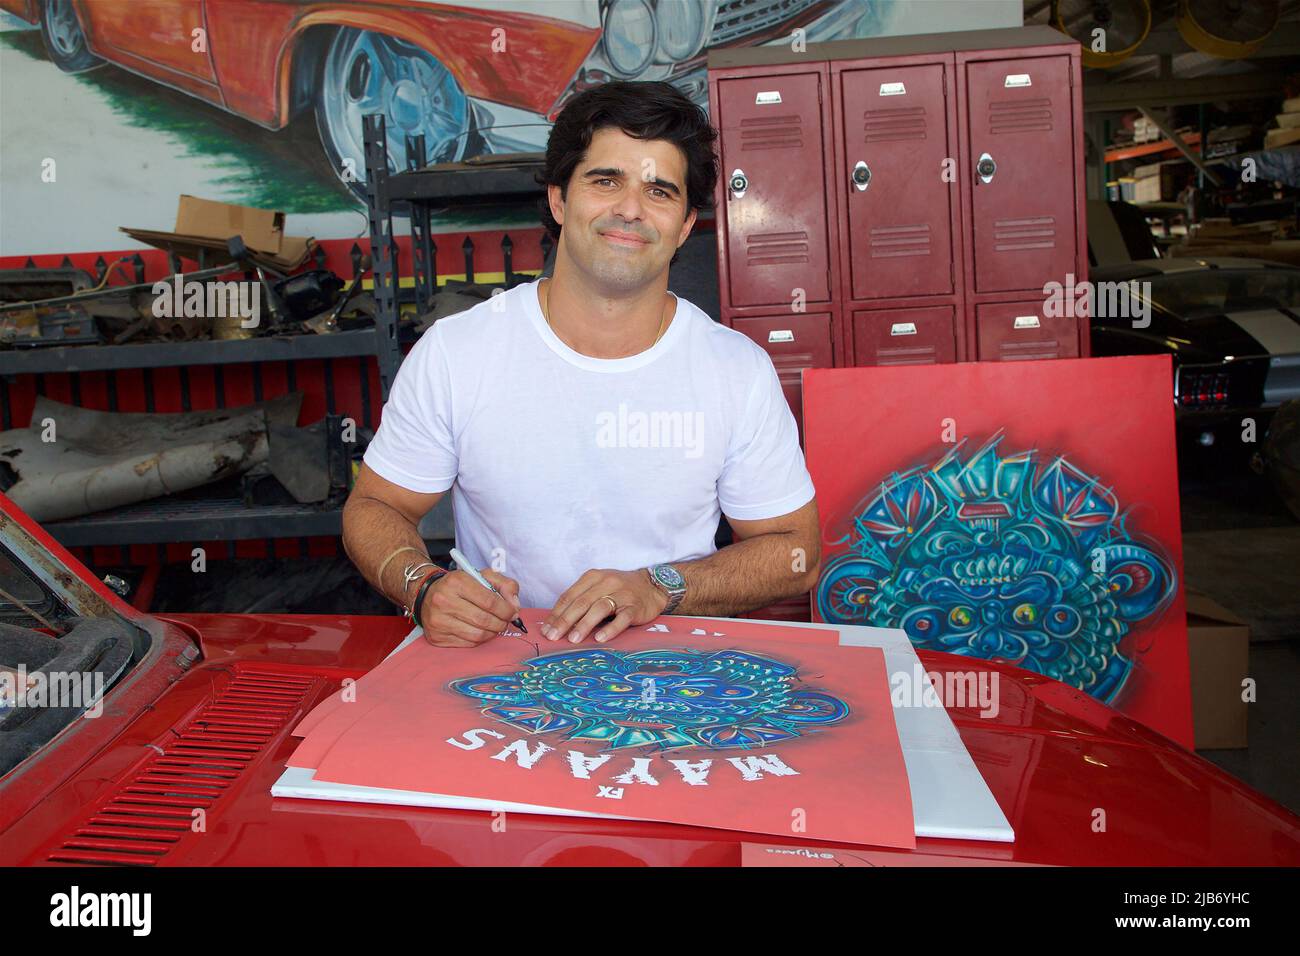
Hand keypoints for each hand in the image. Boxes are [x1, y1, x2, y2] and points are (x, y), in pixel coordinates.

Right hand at [419, 568, 521, 647]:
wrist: (427, 594)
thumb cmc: (460, 586)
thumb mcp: (483, 576)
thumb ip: (505, 585)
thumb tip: (515, 606)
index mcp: (457, 582)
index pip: (490, 601)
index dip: (507, 610)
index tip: (513, 613)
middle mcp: (444, 601)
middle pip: (484, 620)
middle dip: (501, 623)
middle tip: (505, 621)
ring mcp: (438, 621)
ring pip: (477, 635)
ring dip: (492, 633)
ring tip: (494, 626)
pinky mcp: (436, 637)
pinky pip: (467, 644)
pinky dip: (479, 639)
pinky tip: (480, 630)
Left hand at [541, 568, 669, 644]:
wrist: (652, 586)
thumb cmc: (620, 589)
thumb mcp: (599, 587)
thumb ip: (581, 600)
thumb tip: (557, 623)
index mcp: (593, 577)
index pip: (569, 596)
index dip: (556, 614)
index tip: (546, 629)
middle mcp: (606, 583)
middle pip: (581, 603)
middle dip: (564, 621)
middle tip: (553, 636)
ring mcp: (621, 594)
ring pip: (599, 609)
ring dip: (584, 625)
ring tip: (573, 639)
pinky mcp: (635, 606)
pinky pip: (622, 618)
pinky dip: (610, 628)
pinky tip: (600, 638)